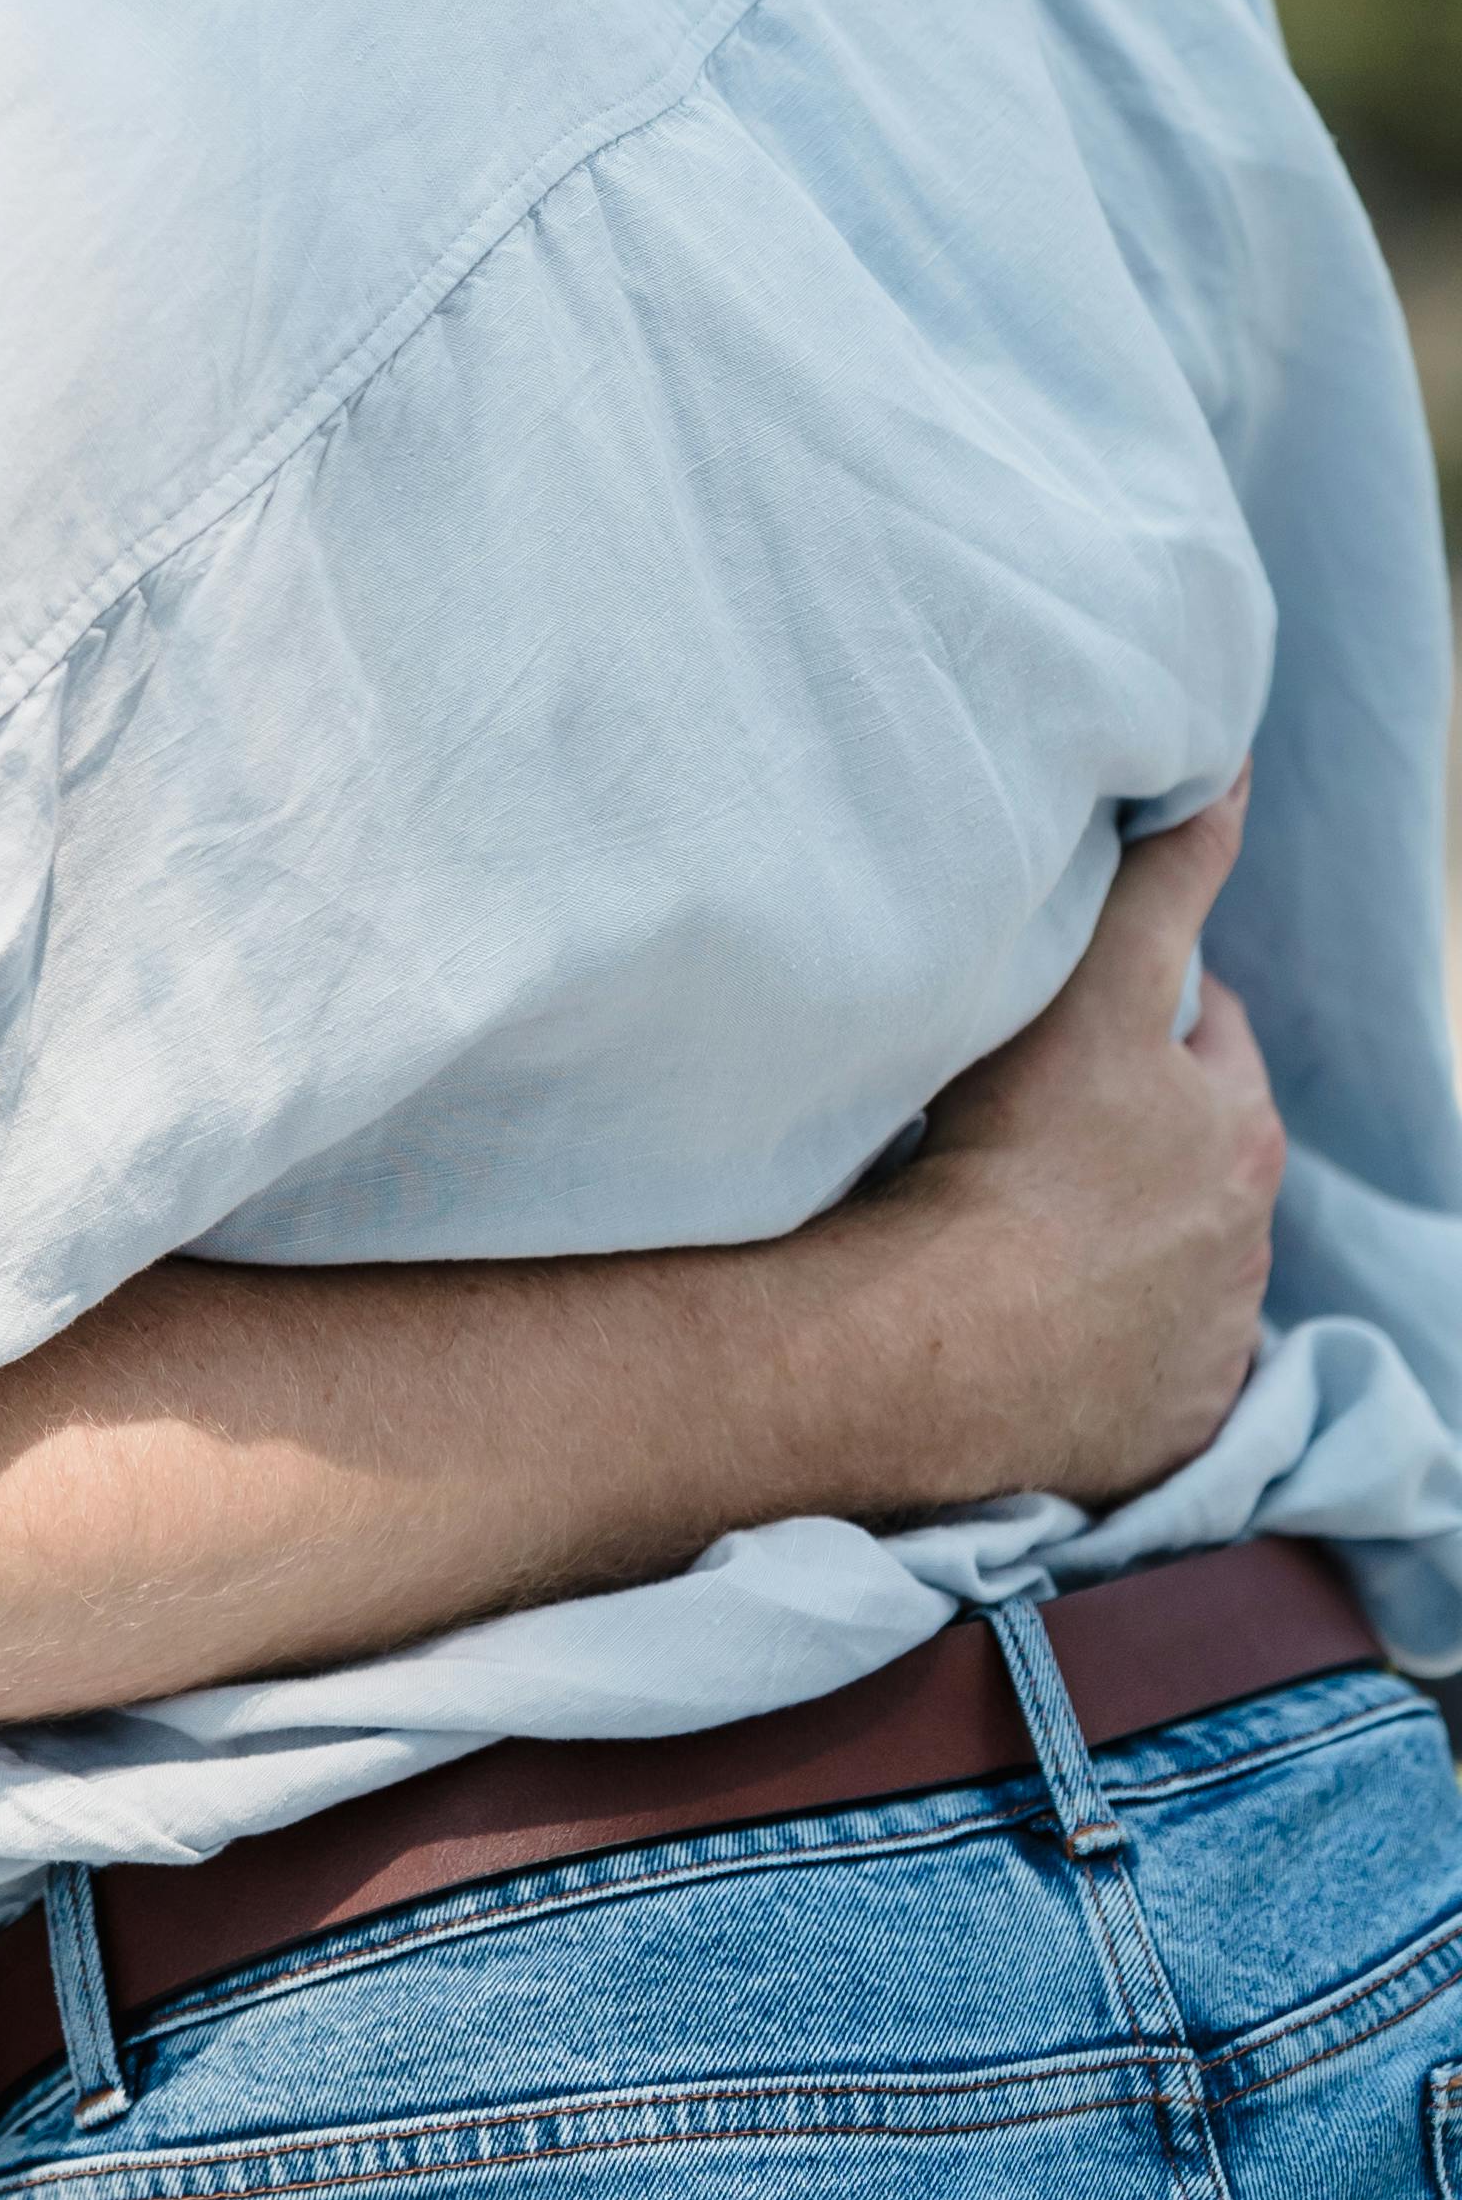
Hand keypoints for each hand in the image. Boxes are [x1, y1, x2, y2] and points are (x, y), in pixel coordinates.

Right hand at [850, 787, 1282, 1520]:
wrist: (951, 1343)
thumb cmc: (1018, 1154)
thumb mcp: (1097, 993)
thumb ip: (1165, 881)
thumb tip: (1228, 777)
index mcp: (1240, 1134)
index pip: (1209, 1040)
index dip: (1145, 1016)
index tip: (1080, 1017)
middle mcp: (1247, 1243)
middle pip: (1195, 1153)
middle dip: (1143, 1129)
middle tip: (1042, 1115)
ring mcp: (1205, 1342)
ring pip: (1172, 1257)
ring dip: (1122, 1234)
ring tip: (1023, 1220)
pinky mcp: (1159, 1423)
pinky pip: (1140, 1362)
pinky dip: (1103, 1336)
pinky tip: (1032, 1312)